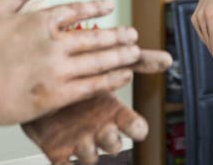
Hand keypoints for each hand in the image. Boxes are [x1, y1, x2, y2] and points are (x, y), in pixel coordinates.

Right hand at [0, 0, 141, 124]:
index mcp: (38, 21)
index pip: (75, 10)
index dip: (95, 8)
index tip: (109, 6)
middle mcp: (51, 43)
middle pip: (95, 37)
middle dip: (118, 35)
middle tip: (133, 33)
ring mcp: (55, 70)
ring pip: (98, 61)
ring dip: (120, 56)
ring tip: (135, 52)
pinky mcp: (55, 94)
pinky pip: (91, 85)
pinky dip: (110, 79)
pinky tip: (122, 76)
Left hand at [23, 49, 172, 164]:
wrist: (45, 83)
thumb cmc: (82, 78)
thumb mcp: (109, 65)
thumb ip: (137, 63)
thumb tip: (168, 58)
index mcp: (114, 112)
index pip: (133, 125)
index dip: (136, 128)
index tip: (136, 126)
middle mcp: (100, 129)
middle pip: (114, 144)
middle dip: (112, 140)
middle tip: (105, 129)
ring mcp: (80, 140)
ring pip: (90, 156)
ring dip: (89, 152)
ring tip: (82, 140)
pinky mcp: (58, 149)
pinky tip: (66, 160)